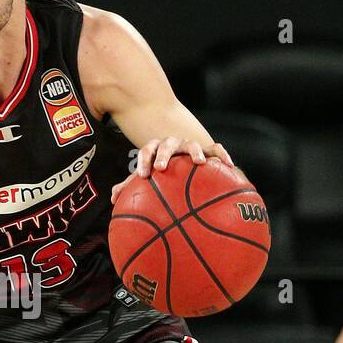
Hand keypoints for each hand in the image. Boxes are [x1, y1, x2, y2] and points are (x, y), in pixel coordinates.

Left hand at [111, 137, 234, 203]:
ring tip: (198, 162)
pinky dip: (222, 154)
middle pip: (167, 144)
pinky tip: (229, 165)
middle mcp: (172, 144)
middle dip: (164, 154)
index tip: (144, 175)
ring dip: (194, 151)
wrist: (180, 159)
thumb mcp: (147, 176)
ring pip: (192, 143)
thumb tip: (113, 198)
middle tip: (161, 167)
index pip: (147, 150)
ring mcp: (190, 145)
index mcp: (155, 149)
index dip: (144, 160)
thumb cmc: (161, 172)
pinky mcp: (206, 149)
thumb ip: (130, 185)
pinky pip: (216, 148)